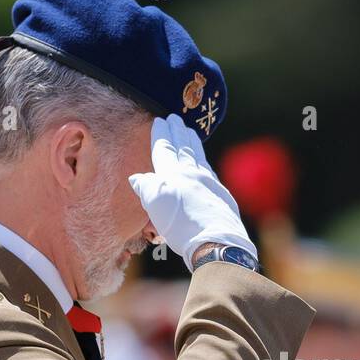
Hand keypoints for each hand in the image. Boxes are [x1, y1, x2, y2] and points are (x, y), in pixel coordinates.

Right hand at [128, 115, 256, 267]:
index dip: (161, 135)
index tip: (160, 120)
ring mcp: (209, 183)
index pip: (164, 149)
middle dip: (178, 132)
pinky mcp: (221, 195)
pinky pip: (209, 169)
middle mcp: (192, 174)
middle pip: (183, 148)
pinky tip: (203, 161)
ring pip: (198, 156)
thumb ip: (146, 188)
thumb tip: (138, 177)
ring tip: (190, 132)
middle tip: (176, 118)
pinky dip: (203, 160)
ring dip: (192, 142)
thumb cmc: (181, 226)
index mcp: (172, 175)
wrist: (216, 241)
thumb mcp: (155, 206)